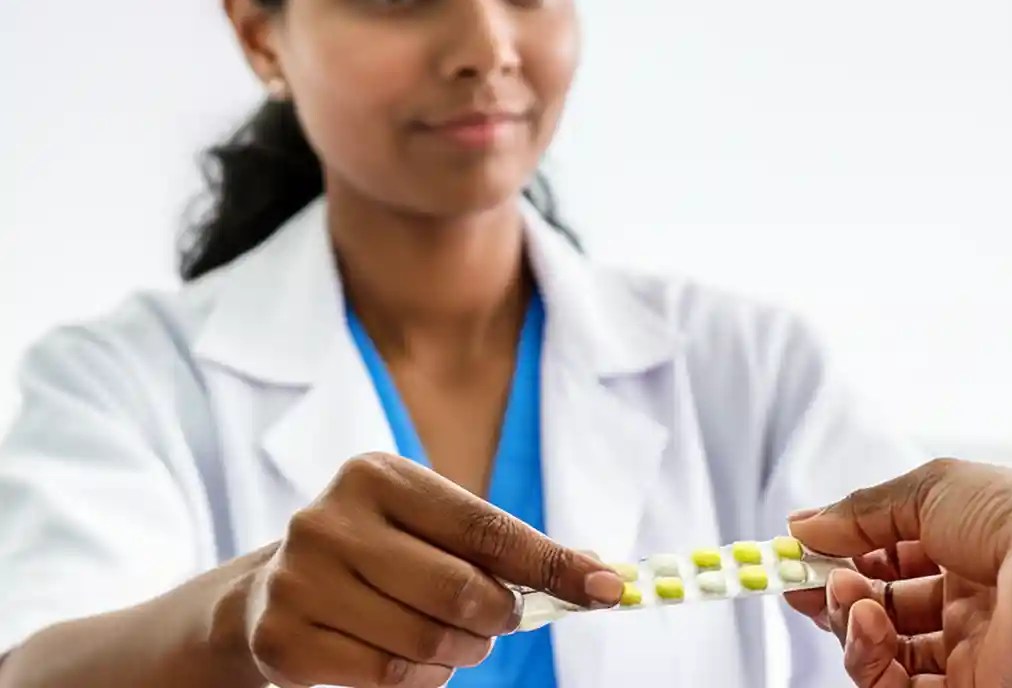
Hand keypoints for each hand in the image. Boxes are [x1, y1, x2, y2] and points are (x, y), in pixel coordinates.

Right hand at [223, 453, 623, 687]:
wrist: (271, 592)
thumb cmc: (380, 554)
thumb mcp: (433, 530)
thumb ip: (507, 548)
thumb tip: (599, 576)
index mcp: (376, 475)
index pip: (486, 528)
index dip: (553, 564)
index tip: (609, 590)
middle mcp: (330, 519)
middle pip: (462, 591)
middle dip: (500, 617)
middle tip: (498, 621)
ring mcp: (298, 580)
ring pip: (429, 641)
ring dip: (463, 653)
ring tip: (455, 641)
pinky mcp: (283, 639)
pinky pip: (389, 678)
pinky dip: (423, 680)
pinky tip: (415, 662)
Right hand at [785, 459, 1011, 686]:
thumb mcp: (930, 489)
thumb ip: (861, 511)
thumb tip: (805, 525)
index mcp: (973, 551)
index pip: (894, 560)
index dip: (845, 554)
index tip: (801, 549)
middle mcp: (972, 606)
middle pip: (881, 609)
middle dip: (835, 590)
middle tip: (801, 575)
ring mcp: (968, 654)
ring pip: (880, 652)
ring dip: (847, 621)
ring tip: (845, 593)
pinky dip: (866, 657)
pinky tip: (868, 621)